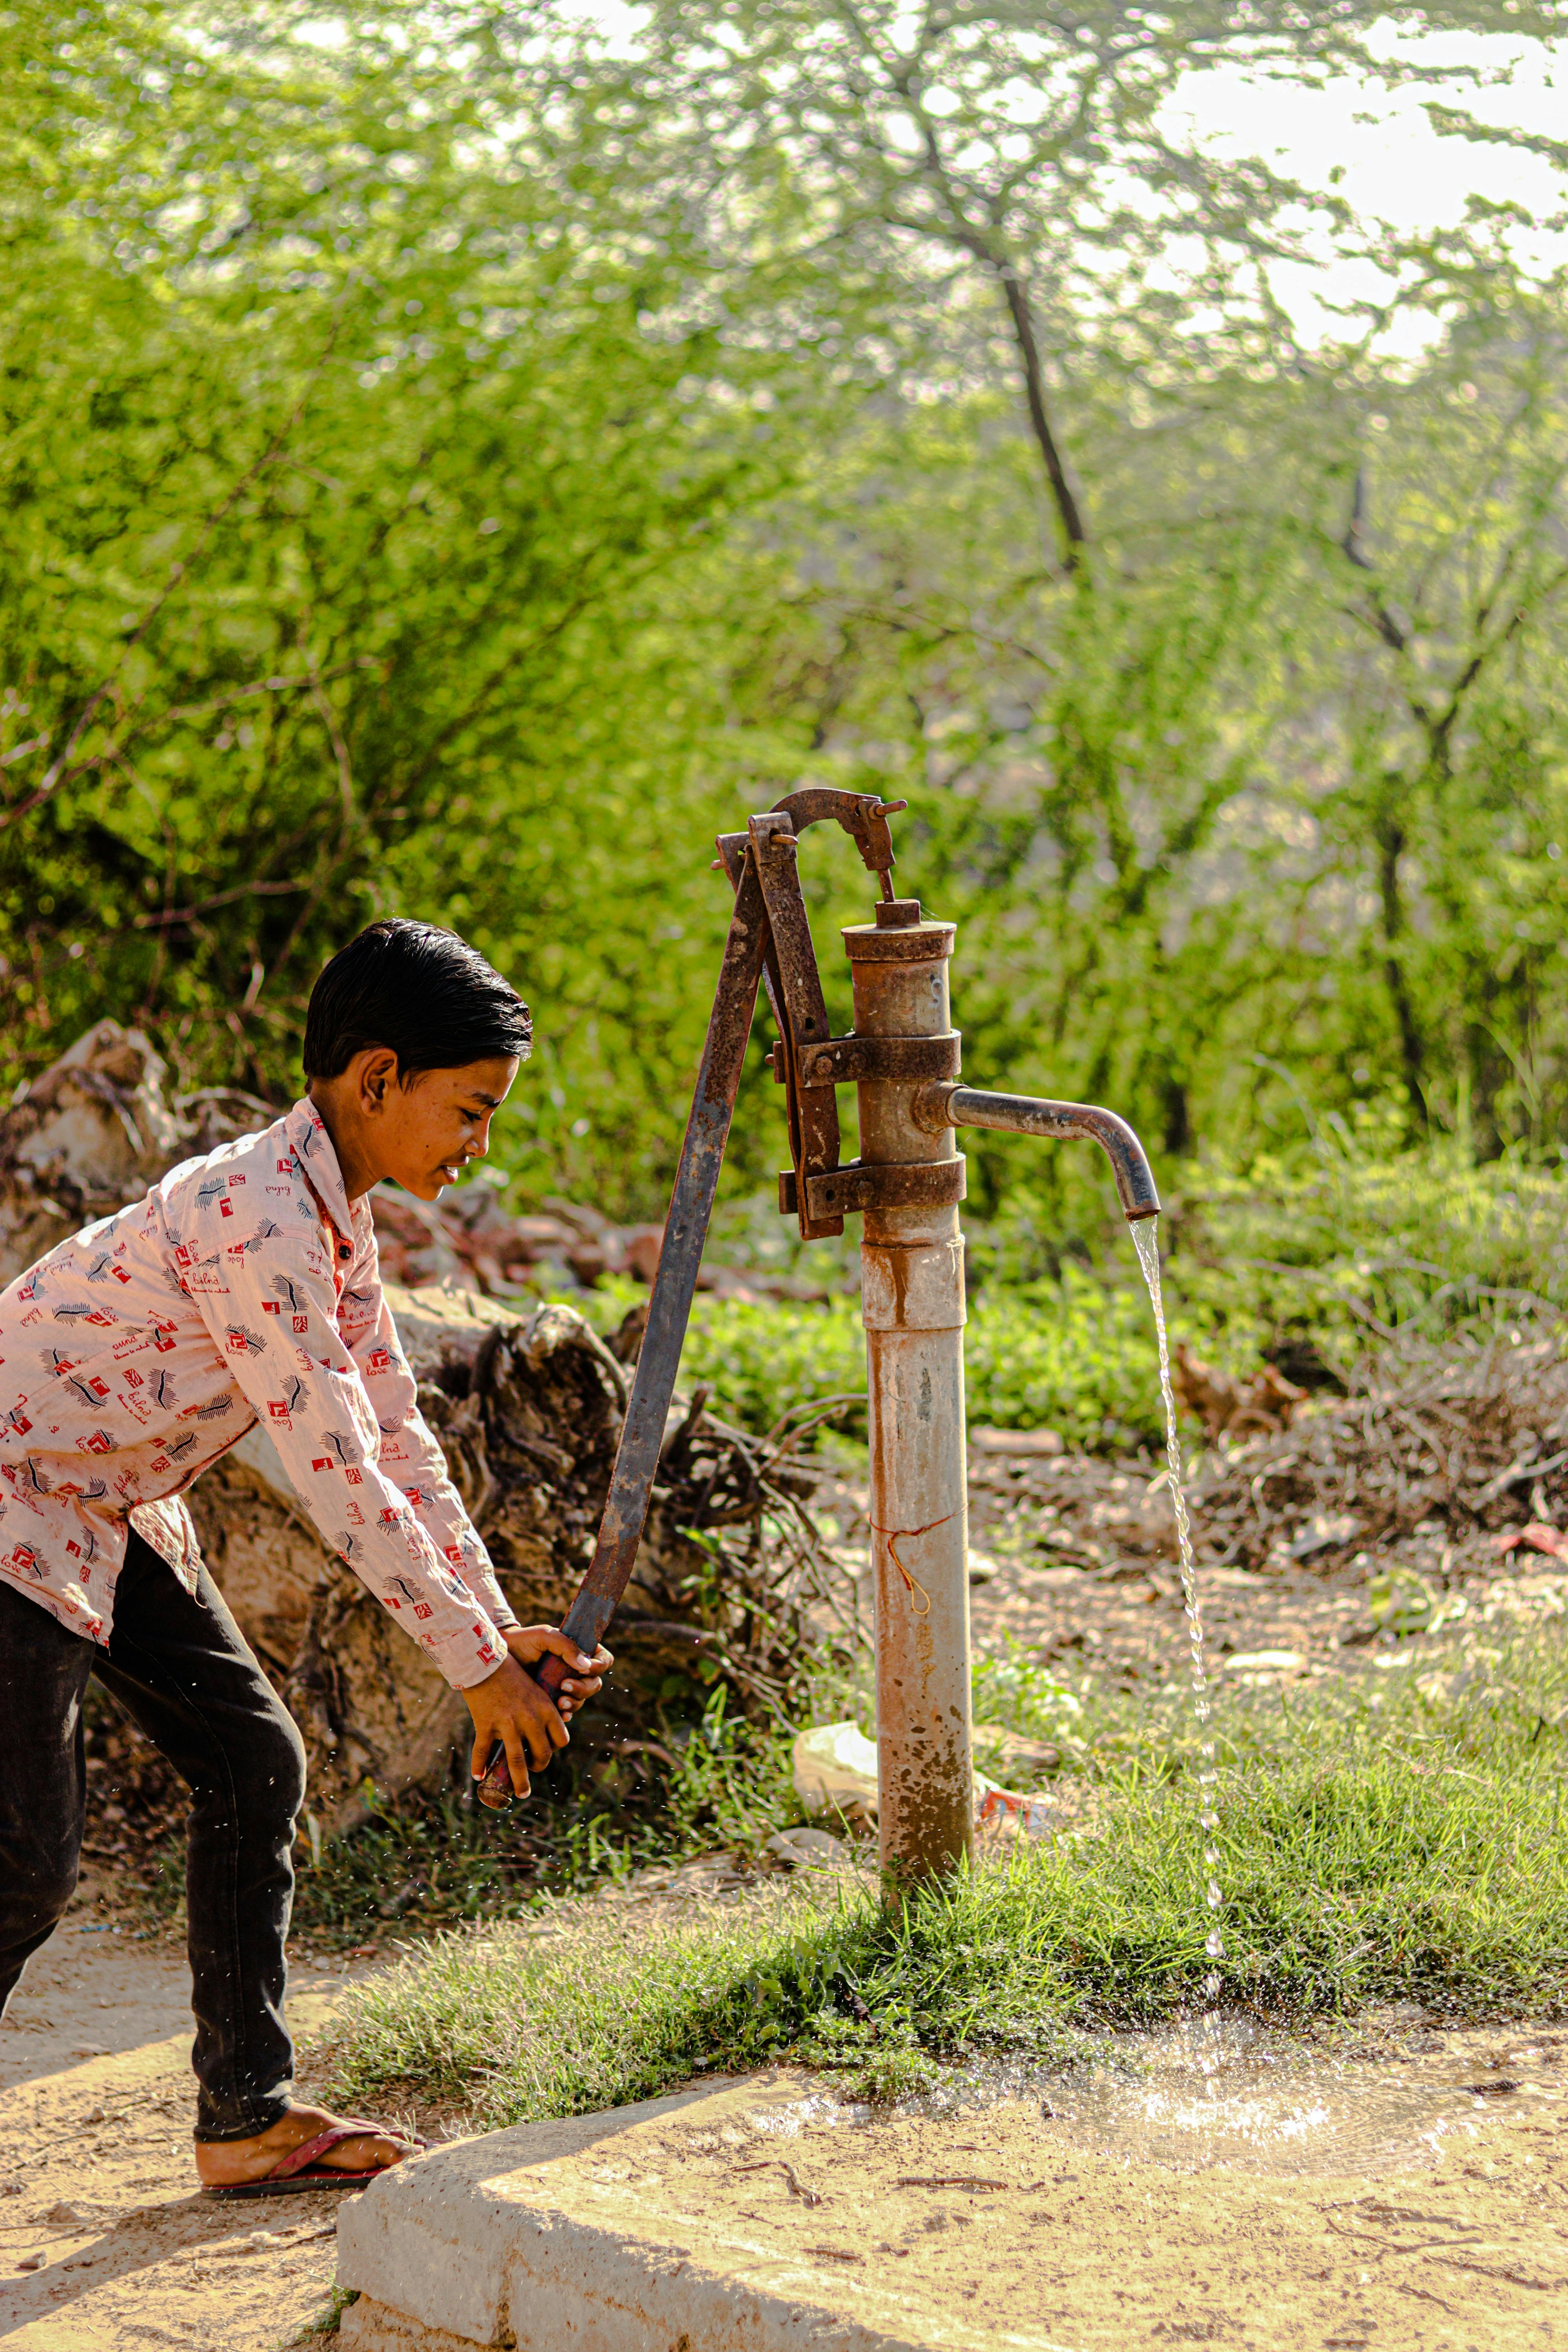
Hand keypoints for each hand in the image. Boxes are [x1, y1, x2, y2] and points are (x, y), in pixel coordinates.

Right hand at [462, 1629, 613, 1798]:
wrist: (485, 1657)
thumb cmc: (514, 1663)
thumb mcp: (541, 1677)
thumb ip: (555, 1691)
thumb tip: (574, 1693)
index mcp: (545, 1707)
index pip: (560, 1739)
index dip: (554, 1748)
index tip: (546, 1751)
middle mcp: (530, 1718)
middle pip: (541, 1754)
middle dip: (539, 1768)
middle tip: (534, 1773)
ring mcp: (507, 1723)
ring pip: (516, 1761)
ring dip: (519, 1781)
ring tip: (521, 1794)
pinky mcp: (486, 1724)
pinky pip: (484, 1751)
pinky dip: (480, 1765)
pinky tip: (479, 1776)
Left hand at [502, 1625, 610, 1723]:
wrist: (498, 1657)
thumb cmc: (523, 1641)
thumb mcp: (544, 1636)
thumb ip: (565, 1646)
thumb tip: (585, 1665)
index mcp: (578, 1652)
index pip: (603, 1659)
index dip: (600, 1666)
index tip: (584, 1669)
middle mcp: (575, 1670)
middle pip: (594, 1684)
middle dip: (583, 1688)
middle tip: (564, 1686)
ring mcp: (564, 1687)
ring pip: (582, 1700)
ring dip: (575, 1703)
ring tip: (559, 1701)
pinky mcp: (551, 1701)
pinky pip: (566, 1713)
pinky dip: (566, 1715)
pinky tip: (559, 1714)